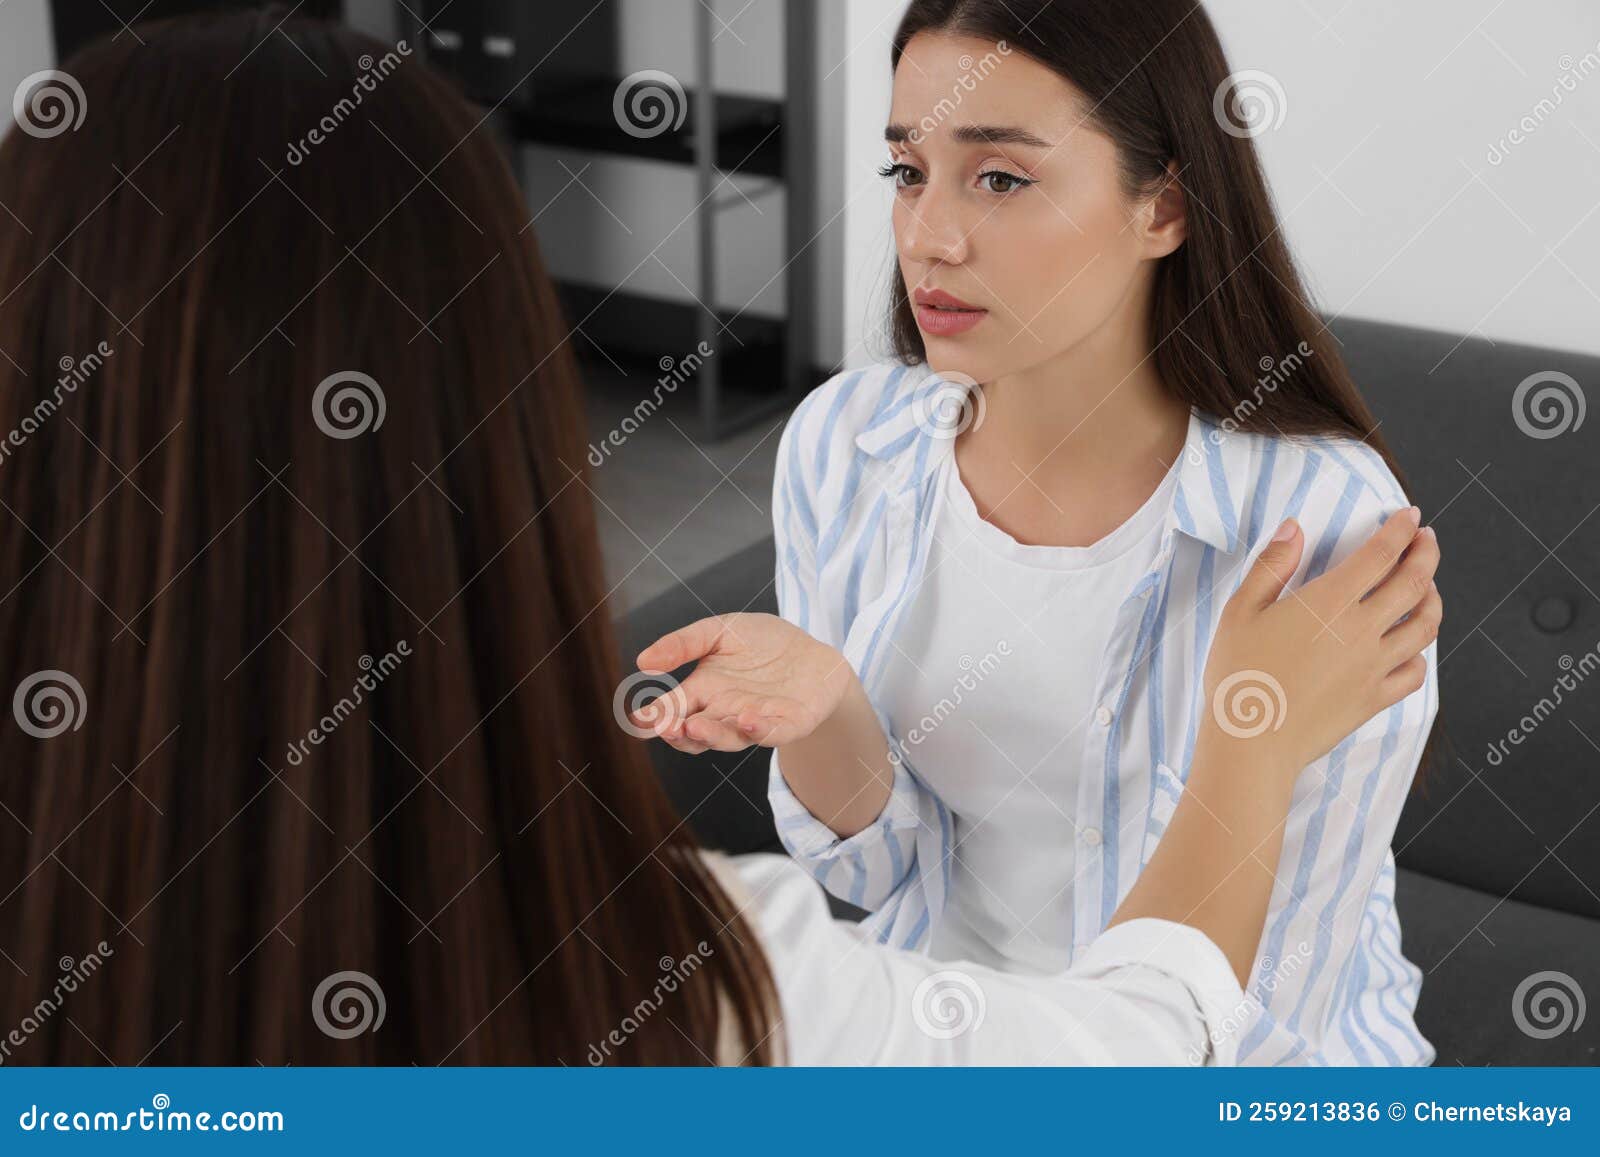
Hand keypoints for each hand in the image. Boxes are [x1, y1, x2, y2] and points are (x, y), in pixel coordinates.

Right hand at [631, 613, 857, 753]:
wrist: (813, 652)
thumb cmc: (763, 643)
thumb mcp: (720, 631)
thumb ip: (684, 643)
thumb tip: (643, 661)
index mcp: (703, 692)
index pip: (672, 709)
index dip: (654, 717)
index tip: (639, 719)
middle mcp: (724, 713)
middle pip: (694, 734)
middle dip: (678, 733)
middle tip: (664, 726)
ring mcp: (755, 722)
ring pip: (729, 738)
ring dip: (711, 735)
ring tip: (695, 725)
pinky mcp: (788, 724)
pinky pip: (771, 733)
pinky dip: (759, 730)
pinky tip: (747, 718)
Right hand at [1201, 505, 1440, 775]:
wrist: (1251, 744)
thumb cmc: (1238, 677)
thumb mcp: (1239, 612)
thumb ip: (1271, 566)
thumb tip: (1293, 528)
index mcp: (1329, 603)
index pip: (1381, 554)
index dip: (1401, 529)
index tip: (1410, 516)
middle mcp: (1362, 631)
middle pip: (1415, 582)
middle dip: (1427, 552)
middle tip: (1426, 539)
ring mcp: (1374, 667)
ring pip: (1426, 625)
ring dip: (1433, 598)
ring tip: (1427, 586)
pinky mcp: (1375, 699)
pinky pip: (1415, 671)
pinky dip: (1421, 652)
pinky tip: (1410, 646)